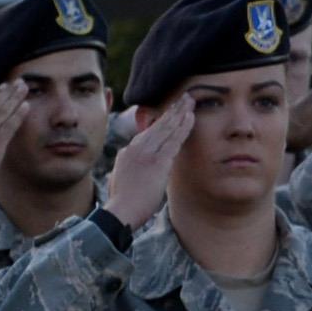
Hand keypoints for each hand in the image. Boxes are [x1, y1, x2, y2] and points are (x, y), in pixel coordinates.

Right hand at [99, 105, 178, 230]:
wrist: (120, 212)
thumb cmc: (122, 201)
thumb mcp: (120, 178)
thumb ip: (127, 165)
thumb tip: (130, 159)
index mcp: (128, 152)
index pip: (149, 132)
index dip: (162, 120)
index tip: (172, 111)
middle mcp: (136, 148)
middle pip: (158, 124)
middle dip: (173, 110)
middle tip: (185, 98)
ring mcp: (147, 154)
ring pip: (166, 128)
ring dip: (180, 113)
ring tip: (190, 101)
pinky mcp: (157, 162)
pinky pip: (173, 141)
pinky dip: (183, 128)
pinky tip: (191, 117)